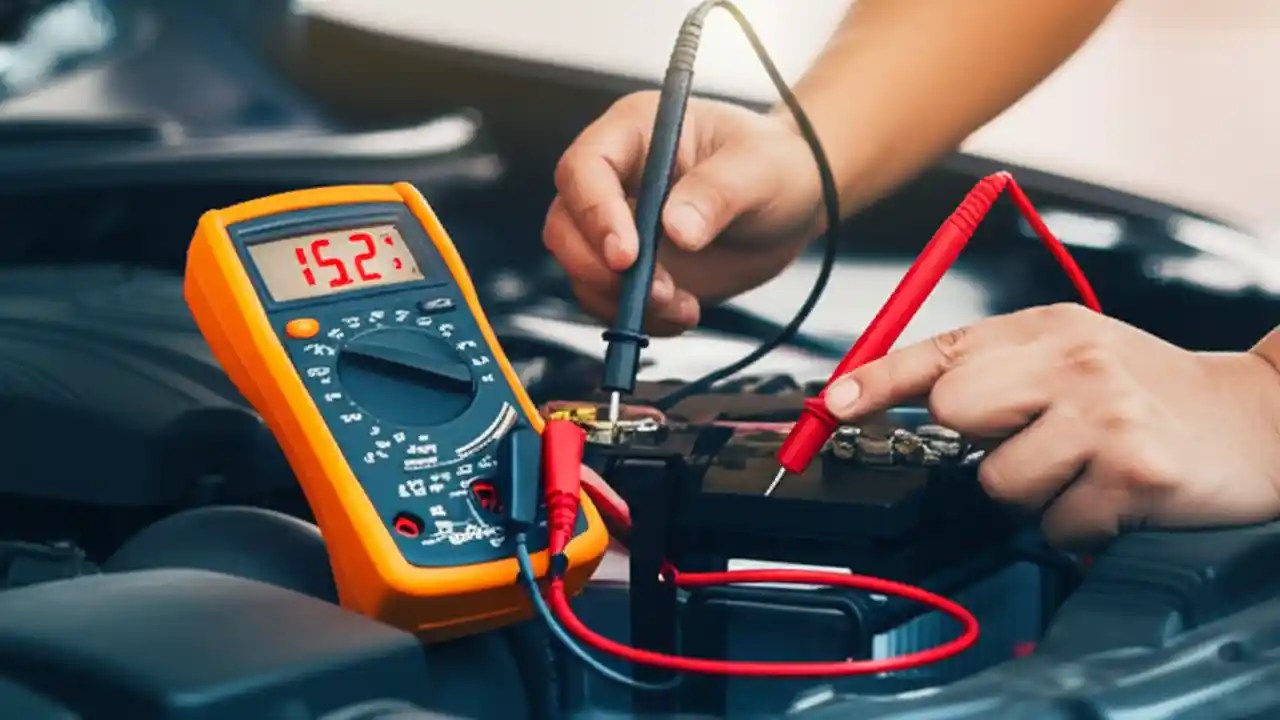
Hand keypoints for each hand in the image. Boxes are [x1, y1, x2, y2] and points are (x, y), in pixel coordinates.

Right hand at [544, 92, 823, 335]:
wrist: (793, 205)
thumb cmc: (777, 165)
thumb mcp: (760, 169)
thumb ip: (718, 193)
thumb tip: (675, 231)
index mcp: (634, 132)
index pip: (584, 169)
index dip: (594, 214)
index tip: (628, 256)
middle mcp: (614, 178)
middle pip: (565, 225)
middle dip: (599, 268)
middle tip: (656, 291)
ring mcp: (617, 226)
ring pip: (581, 269)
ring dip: (621, 300)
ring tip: (682, 306)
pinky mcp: (630, 268)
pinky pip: (607, 301)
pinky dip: (639, 318)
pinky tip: (684, 312)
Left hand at [822, 303, 1279, 550]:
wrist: (1259, 420)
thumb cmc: (1150, 390)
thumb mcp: (1074, 353)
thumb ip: (993, 365)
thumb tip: (894, 391)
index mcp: (1049, 327)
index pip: (942, 349)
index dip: (877, 379)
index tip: (835, 402)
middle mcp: (1074, 361)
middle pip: (953, 414)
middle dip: (978, 441)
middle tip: (1036, 437)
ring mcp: (1105, 416)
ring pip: (996, 482)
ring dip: (1031, 492)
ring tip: (1082, 468)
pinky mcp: (1133, 473)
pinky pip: (1052, 525)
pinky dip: (1075, 526)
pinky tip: (1112, 496)